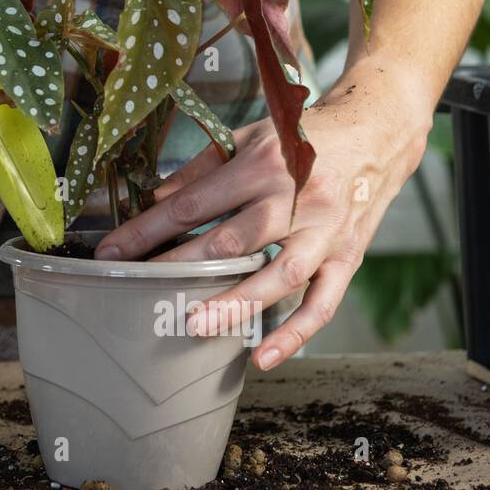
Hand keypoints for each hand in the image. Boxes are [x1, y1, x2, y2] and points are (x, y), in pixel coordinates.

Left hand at [93, 60, 432, 369]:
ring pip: (279, 274)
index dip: (150, 229)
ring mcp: (325, 231)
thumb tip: (156, 200)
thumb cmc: (302, 138)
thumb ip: (200, 169)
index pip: (195, 204)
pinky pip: (323, 303)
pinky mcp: (348, 257)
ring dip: (237, 303)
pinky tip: (263, 356)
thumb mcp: (247, 138)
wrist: (376, 133)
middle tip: (140, 292)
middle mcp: (296, 198)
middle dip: (181, 267)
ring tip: (196, 326)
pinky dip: (295, 333)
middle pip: (232, 240)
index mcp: (262, 164)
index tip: (114, 252)